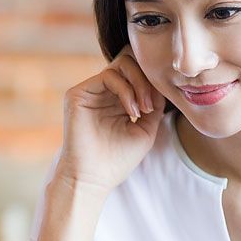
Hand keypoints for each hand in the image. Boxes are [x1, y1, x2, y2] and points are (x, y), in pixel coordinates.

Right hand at [53, 45, 166, 194]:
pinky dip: (126, 91)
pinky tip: (132, 111)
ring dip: (140, 84)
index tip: (160, 105)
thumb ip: (155, 105)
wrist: (94, 179)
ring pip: (121, 64)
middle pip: (130, 62)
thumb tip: (162, 83)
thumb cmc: (118, 160)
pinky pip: (108, 75)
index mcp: (117, 100)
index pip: (137, 73)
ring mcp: (90, 91)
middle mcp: (103, 92)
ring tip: (144, 110)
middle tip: (151, 106)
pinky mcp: (78, 94)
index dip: (152, 81)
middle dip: (147, 79)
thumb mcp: (146, 130)